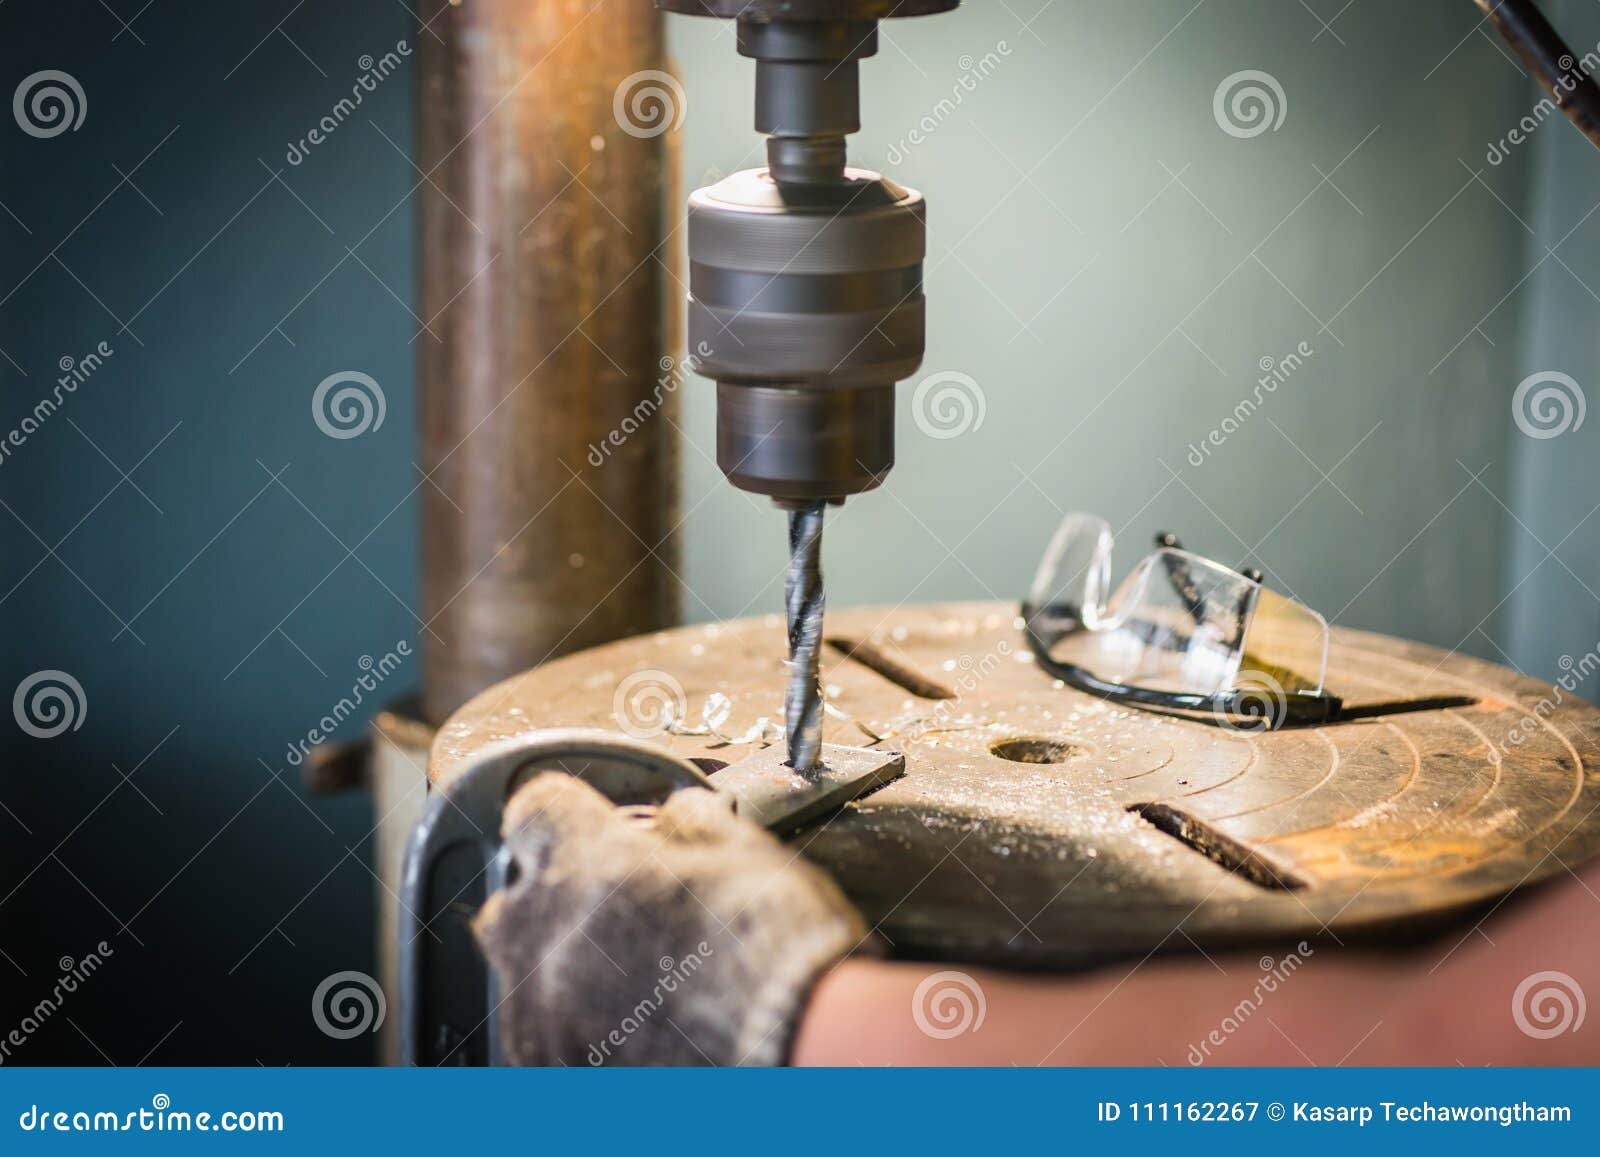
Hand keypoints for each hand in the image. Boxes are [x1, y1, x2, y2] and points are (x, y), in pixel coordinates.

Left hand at [474, 771, 871, 1065]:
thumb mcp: (744, 852)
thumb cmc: (774, 949)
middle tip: (618, 909)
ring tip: (631, 979)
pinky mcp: (551, 1067)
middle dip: (553, 898)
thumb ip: (692, 822)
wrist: (791, 1052)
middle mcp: (545, 932)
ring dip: (560, 966)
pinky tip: (631, 1027)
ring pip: (521, 973)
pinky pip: (539, 1035)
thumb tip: (677, 814)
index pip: (534, 810)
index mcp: (587, 860)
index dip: (567, 815)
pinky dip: (572, 1027)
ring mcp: (541, 1009)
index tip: (591, 826)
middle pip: (511, 899)